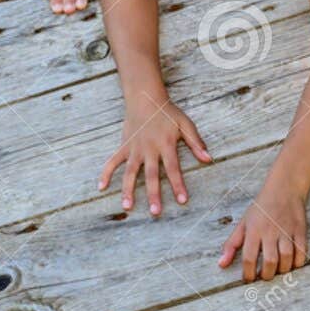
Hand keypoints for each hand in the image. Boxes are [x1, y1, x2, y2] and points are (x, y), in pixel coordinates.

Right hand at [96, 94, 210, 215]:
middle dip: (153, 194)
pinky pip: (112, 161)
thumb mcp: (185, 124)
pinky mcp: (124, 146)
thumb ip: (196, 142)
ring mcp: (134, 149)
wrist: (145, 98)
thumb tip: (208, 159)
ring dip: (128, 189)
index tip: (182, 200)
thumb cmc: (168, 112)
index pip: (173, 168)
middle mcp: (149, 149)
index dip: (178, 184)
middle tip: (155, 212)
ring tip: (127, 206)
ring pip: (130, 172)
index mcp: (166, 144)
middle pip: (151, 174)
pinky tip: (101, 187)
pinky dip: (106, 173)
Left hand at [219, 179, 308, 282]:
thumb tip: (222, 264)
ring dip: (282, 270)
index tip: (249, 279)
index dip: (248, 274)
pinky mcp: (300, 229)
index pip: (249, 258)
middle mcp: (270, 230)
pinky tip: (292, 263)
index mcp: (253, 230)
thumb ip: (231, 245)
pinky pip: (301, 251)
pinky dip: (298, 262)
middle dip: (267, 275)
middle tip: (265, 276)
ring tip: (278, 270)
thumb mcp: (243, 223)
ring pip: (287, 258)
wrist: (284, 188)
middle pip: (270, 261)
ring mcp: (286, 230)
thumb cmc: (261, 208)